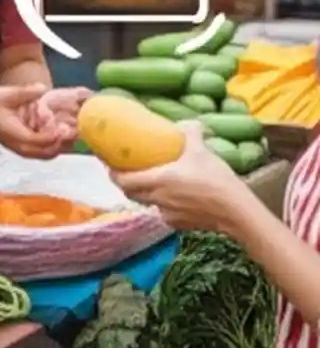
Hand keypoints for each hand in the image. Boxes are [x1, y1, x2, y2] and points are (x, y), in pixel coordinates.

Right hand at [0, 83, 61, 158]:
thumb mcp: (8, 95)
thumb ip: (27, 92)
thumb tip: (43, 88)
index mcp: (18, 136)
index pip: (44, 141)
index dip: (57, 134)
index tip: (65, 123)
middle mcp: (22, 147)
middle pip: (50, 152)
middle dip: (65, 142)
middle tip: (73, 127)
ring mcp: (22, 150)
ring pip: (49, 154)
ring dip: (61, 144)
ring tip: (68, 128)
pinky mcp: (23, 148)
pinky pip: (43, 151)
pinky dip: (54, 144)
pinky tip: (56, 130)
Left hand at [109, 121, 249, 231]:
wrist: (236, 211)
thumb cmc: (215, 179)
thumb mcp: (202, 150)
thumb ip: (191, 133)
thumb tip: (188, 122)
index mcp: (157, 181)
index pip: (123, 180)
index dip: (113, 173)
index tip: (110, 165)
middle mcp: (156, 199)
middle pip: (130, 193)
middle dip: (125, 183)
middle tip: (127, 171)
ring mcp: (166, 214)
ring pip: (147, 203)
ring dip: (145, 194)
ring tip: (152, 183)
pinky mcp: (178, 225)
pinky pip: (163, 213)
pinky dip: (163, 205)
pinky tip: (174, 198)